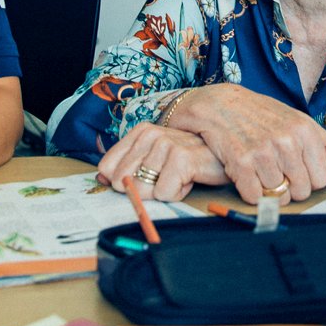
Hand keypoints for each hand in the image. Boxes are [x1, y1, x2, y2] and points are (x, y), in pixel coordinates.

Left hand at [97, 123, 226, 202]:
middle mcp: (151, 134)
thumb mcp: (155, 159)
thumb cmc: (188, 160)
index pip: (107, 168)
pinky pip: (164, 193)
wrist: (224, 154)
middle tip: (166, 177)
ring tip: (179, 177)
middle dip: (144, 189)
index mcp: (140, 132)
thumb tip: (101, 179)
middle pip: (124, 182)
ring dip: (164, 191)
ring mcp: (166, 144)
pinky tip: (189, 179)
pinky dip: (177, 193)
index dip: (122, 182)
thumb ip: (126, 167)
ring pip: (144, 190)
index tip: (146, 177)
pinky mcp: (182, 158)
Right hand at [171, 84, 325, 204]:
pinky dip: (250, 193)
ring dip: (268, 190)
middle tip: (276, 173)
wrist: (219, 104)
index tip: (296, 172)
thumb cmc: (262, 115)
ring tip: (259, 172)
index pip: (321, 179)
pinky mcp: (240, 162)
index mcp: (305, 130)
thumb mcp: (299, 120)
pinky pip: (255, 197)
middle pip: (301, 191)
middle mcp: (287, 141)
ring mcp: (263, 152)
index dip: (309, 180)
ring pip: (278, 196)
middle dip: (290, 188)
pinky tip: (246, 176)